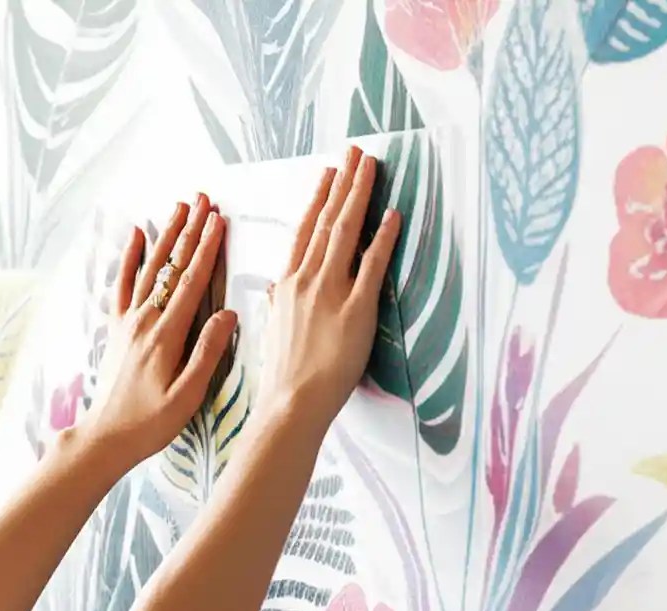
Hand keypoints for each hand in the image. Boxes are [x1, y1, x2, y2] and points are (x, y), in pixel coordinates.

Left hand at [81, 193, 237, 466]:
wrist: (106, 437)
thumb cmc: (151, 423)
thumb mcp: (187, 396)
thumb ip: (207, 354)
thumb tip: (227, 315)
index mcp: (166, 335)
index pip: (191, 282)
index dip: (207, 249)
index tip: (220, 220)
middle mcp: (144, 320)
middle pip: (171, 266)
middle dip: (190, 230)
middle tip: (204, 199)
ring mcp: (127, 321)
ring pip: (149, 268)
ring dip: (166, 235)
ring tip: (180, 206)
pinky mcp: (116, 328)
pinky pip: (122, 284)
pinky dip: (128, 257)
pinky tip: (134, 234)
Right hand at [255, 146, 401, 428]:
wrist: (290, 402)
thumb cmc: (283, 374)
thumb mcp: (273, 331)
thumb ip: (278, 305)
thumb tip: (277, 290)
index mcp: (287, 284)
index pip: (305, 231)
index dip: (319, 198)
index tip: (329, 173)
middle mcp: (306, 279)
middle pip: (327, 220)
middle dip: (343, 183)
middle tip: (355, 152)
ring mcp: (331, 291)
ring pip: (346, 232)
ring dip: (359, 195)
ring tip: (370, 166)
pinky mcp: (356, 309)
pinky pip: (372, 265)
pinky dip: (383, 237)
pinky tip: (393, 215)